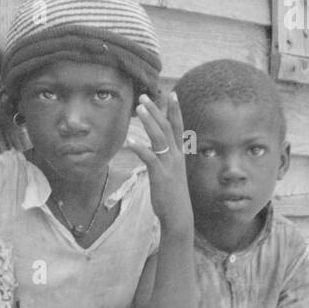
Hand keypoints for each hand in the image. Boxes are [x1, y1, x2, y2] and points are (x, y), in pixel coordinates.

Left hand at [126, 92, 192, 234]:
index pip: (178, 126)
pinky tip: (129, 140)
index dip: (175, 110)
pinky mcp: (160, 175)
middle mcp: (176, 156)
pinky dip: (139, 147)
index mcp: (179, 153)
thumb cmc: (172, 193)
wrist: (178, 214)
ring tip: (138, 108)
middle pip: (166, 127)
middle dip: (156, 110)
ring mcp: (169, 165)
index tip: (172, 93)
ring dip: (148, 121)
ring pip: (159, 137)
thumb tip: (157, 146)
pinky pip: (149, 157)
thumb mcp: (171, 171)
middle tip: (143, 97)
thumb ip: (165, 157)